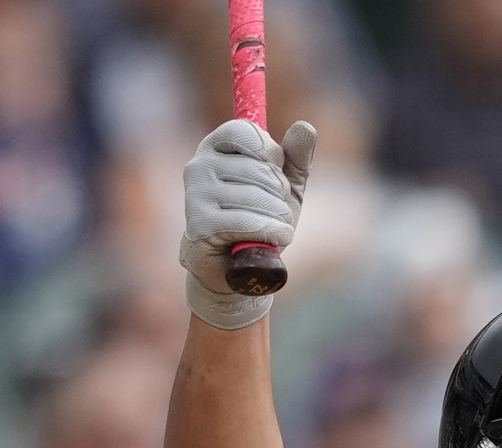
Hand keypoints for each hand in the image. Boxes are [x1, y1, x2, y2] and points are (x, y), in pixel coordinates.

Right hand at [179, 118, 317, 329]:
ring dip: (278, 218)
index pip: (250, 134)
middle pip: (261, 169)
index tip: (273, 174)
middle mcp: (199, 165)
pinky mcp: (199, 224)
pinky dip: (271, 234)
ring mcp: (196, 195)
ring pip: (258, 197)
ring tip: (272, 228)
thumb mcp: (286, 187)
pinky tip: (272, 241)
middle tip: (273, 211)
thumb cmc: (261, 220)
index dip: (272, 158)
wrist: (240, 268)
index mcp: (216, 147)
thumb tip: (305, 126)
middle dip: (280, 195)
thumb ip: (297, 157)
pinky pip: (249, 222)